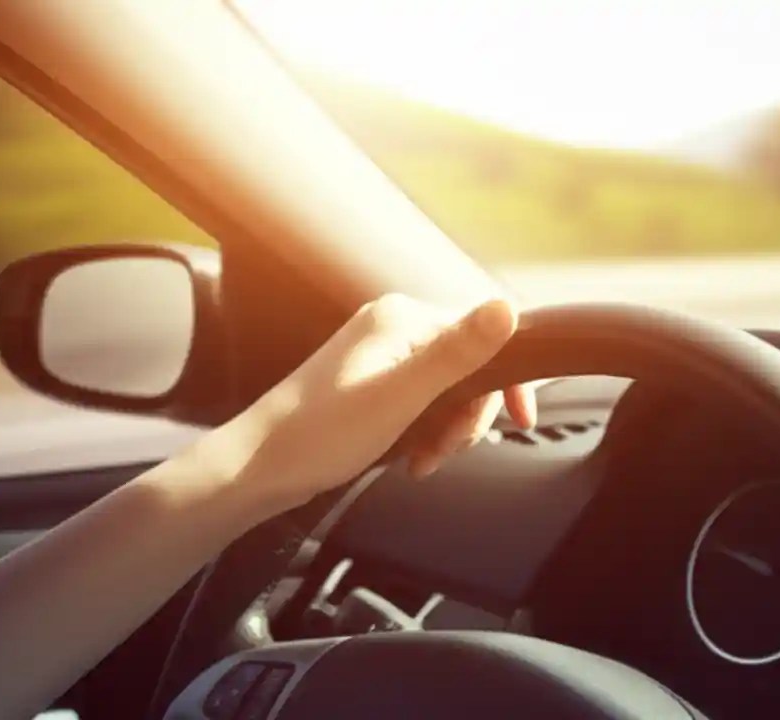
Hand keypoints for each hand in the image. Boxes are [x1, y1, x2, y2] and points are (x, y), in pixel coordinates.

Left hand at [202, 294, 534, 514]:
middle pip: (470, 365)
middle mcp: (395, 326)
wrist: (257, 467)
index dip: (507, 381)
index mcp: (404, 319)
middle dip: (468, 416)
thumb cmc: (321, 434)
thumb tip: (509, 307)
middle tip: (445, 452)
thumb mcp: (401, 396)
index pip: (486, 334)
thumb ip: (458, 353)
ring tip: (422, 462)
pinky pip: (424, 401)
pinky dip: (426, 431)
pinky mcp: (374, 382)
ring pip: (449, 388)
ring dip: (447, 430)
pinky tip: (410, 458)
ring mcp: (383, 354)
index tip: (522, 422)